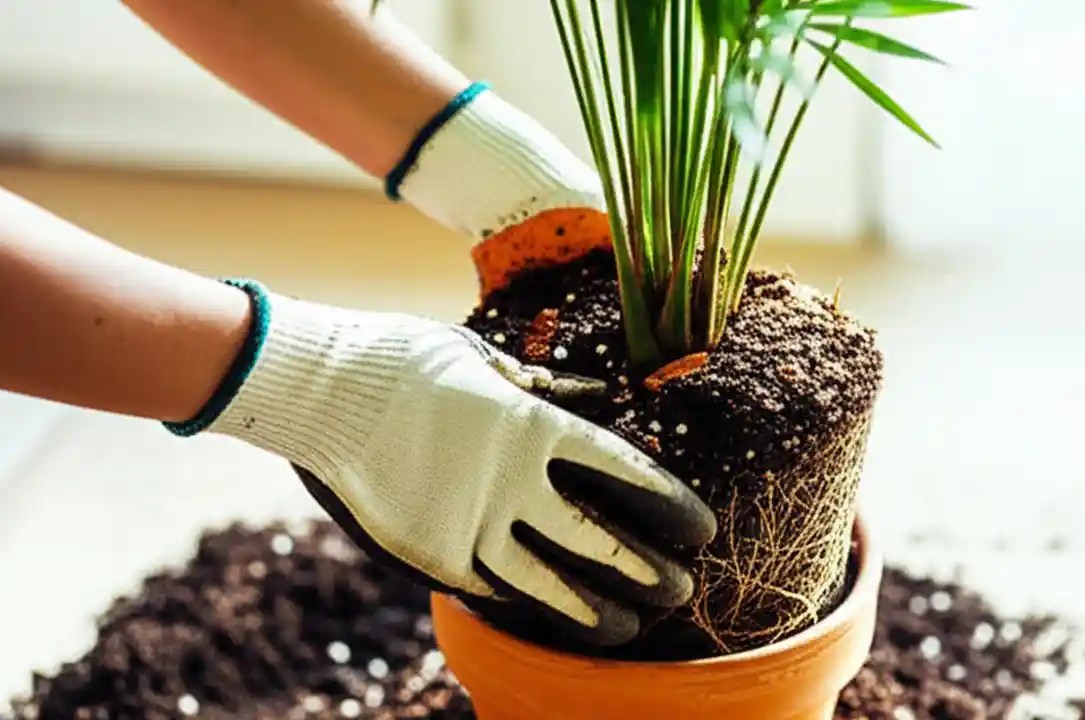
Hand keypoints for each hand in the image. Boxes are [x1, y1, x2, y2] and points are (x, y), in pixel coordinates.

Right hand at [202, 288, 714, 645]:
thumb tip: (599, 394)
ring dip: (594, 608)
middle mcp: (512, 481)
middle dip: (646, 569)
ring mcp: (471, 523)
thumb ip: (545, 386)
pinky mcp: (433, 552)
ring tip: (630, 627)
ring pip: (548, 583)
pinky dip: (524, 601)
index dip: (668, 502)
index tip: (699, 526)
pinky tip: (548, 613)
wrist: (324, 389)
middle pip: (597, 539)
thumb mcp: (485, 359)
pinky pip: (490, 586)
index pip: (623, 472)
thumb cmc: (407, 359)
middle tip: (681, 589)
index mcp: (533, 426)